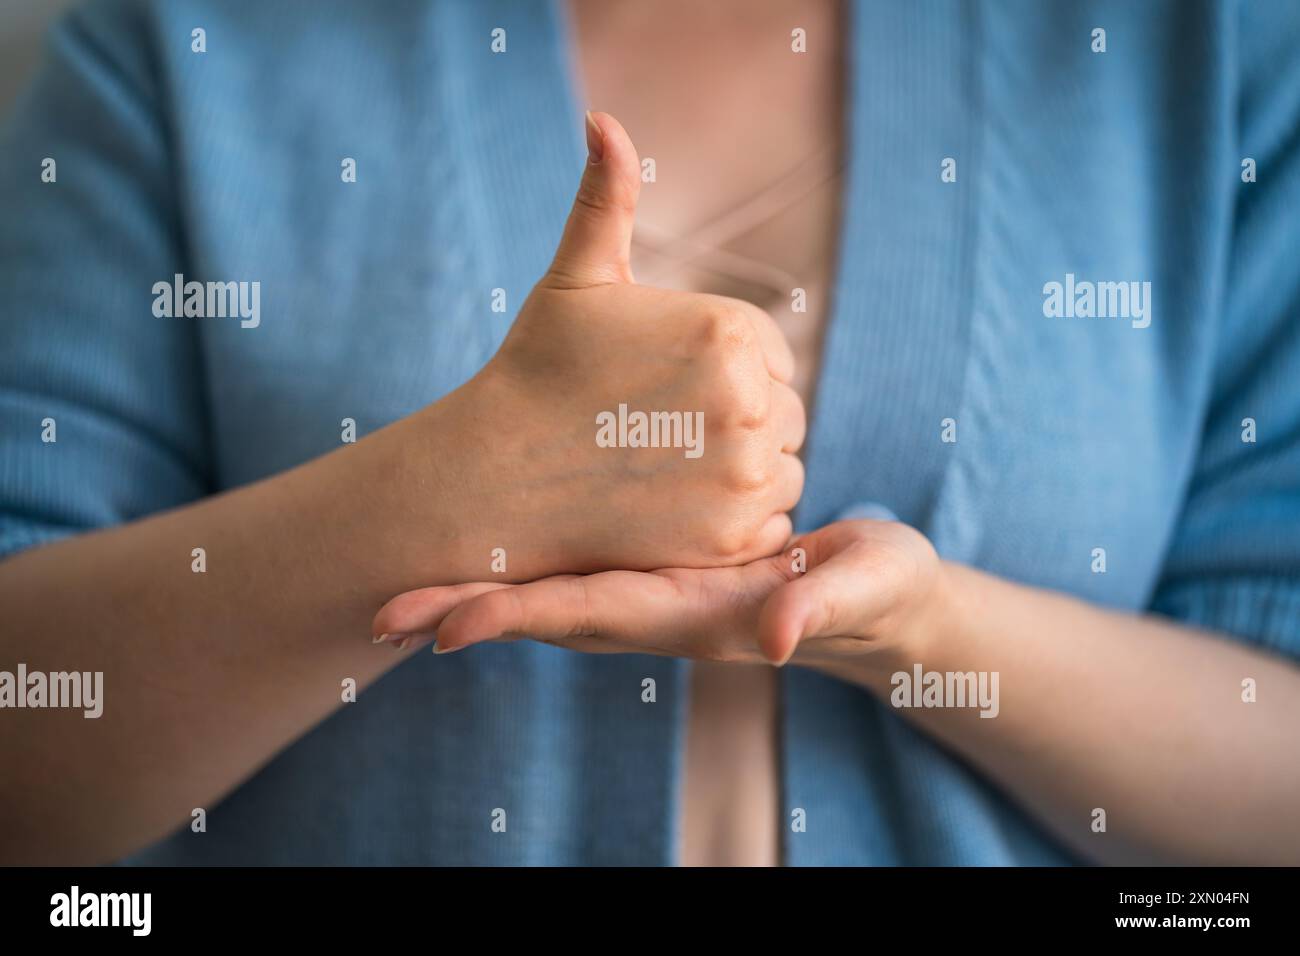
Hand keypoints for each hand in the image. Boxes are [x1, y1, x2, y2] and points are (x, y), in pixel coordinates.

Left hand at [371, 519, 946, 672]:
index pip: (592, 614)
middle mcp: (658, 603)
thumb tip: (776, 635)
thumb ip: (823, 603)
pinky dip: (524, 557)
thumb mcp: (863, 586)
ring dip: (480, 585)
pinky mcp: (658, 556)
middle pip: (548, 610)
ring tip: (402, 584)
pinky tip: (483, 535)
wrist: (873, 592)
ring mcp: (653, 581)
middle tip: (381, 611)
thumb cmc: (872, 591)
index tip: (444, 629)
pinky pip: (579, 560)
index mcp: (696, 612)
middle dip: (467, 610)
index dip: (519, 618)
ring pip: (553, 585)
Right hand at [422, 112, 804, 579]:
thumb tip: (602, 120)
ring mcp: (745, 474)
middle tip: (665, 437)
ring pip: (784, 470)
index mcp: (729, 331)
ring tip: (671, 471)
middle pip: (785, 415)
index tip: (670, 394)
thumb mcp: (579, 276)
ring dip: (743, 473)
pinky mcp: (733, 537)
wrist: (498, 475)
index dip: (725, 377)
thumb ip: (607, 198)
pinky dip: (739, 521)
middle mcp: (751, 400)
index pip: (774, 358)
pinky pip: (773, 524)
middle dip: (737, 425)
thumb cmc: (539, 369)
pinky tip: (681, 509)